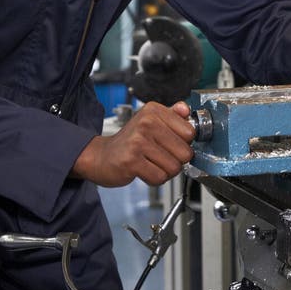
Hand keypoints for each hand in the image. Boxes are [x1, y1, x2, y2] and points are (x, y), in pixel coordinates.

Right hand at [71, 101, 194, 186]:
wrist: (100, 156)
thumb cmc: (129, 141)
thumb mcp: (149, 120)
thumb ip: (171, 115)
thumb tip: (186, 109)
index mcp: (153, 111)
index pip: (190, 131)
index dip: (185, 143)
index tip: (173, 144)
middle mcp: (146, 123)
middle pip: (185, 152)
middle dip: (177, 161)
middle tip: (162, 157)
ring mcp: (138, 141)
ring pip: (174, 167)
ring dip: (166, 171)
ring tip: (152, 164)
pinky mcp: (131, 161)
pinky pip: (159, 178)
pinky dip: (155, 179)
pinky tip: (145, 171)